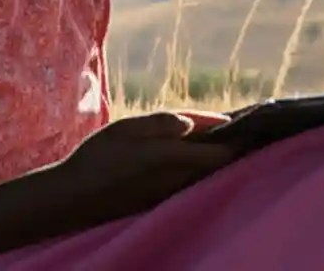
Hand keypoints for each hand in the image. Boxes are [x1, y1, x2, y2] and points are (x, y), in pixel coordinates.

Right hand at [57, 112, 238, 220]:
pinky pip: (189, 181)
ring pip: (203, 174)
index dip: (235, 138)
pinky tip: (194, 157)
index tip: (247, 123)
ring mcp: (171, 193)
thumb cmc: (98, 156)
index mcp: (171, 158)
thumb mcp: (126, 129)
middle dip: (228, 146)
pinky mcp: (161, 200)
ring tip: (220, 138)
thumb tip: (192, 123)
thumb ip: (161, 124)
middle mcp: (177, 179)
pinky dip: (197, 168)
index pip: (218, 152)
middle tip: (239, 129)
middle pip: (215, 165)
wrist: (76, 196)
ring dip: (213, 158)